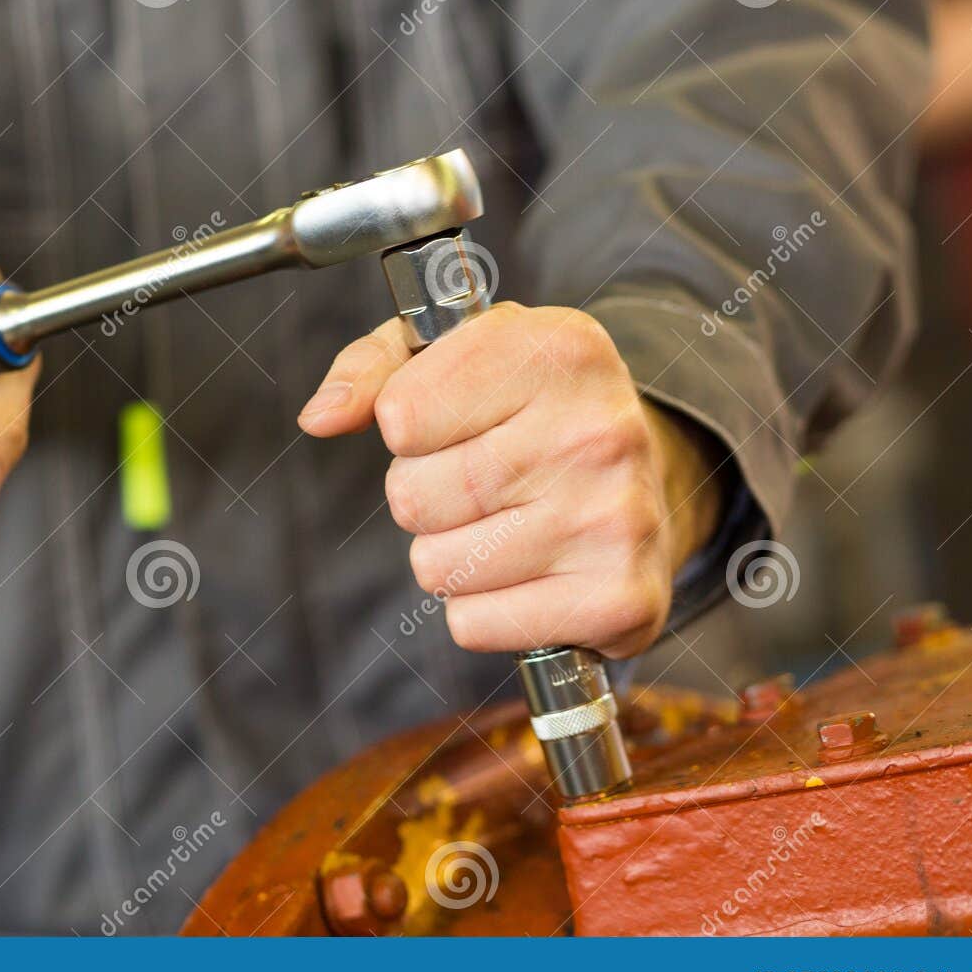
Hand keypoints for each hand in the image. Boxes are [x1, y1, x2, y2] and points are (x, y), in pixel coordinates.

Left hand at [298, 302, 723, 658]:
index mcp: (559, 348)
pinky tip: (532, 574)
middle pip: (412, 497)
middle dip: (424, 497)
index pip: (399, 415)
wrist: (651, 479)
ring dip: (453, 557)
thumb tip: (320, 415)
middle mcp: (599, 428)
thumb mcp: (457, 356)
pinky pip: (475, 624)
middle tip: (483, 482)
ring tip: (510, 525)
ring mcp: (618, 518)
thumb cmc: (531, 409)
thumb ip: (374, 370)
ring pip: (438, 567)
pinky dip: (487, 612)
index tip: (451, 421)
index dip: (407, 427)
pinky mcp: (622, 600)